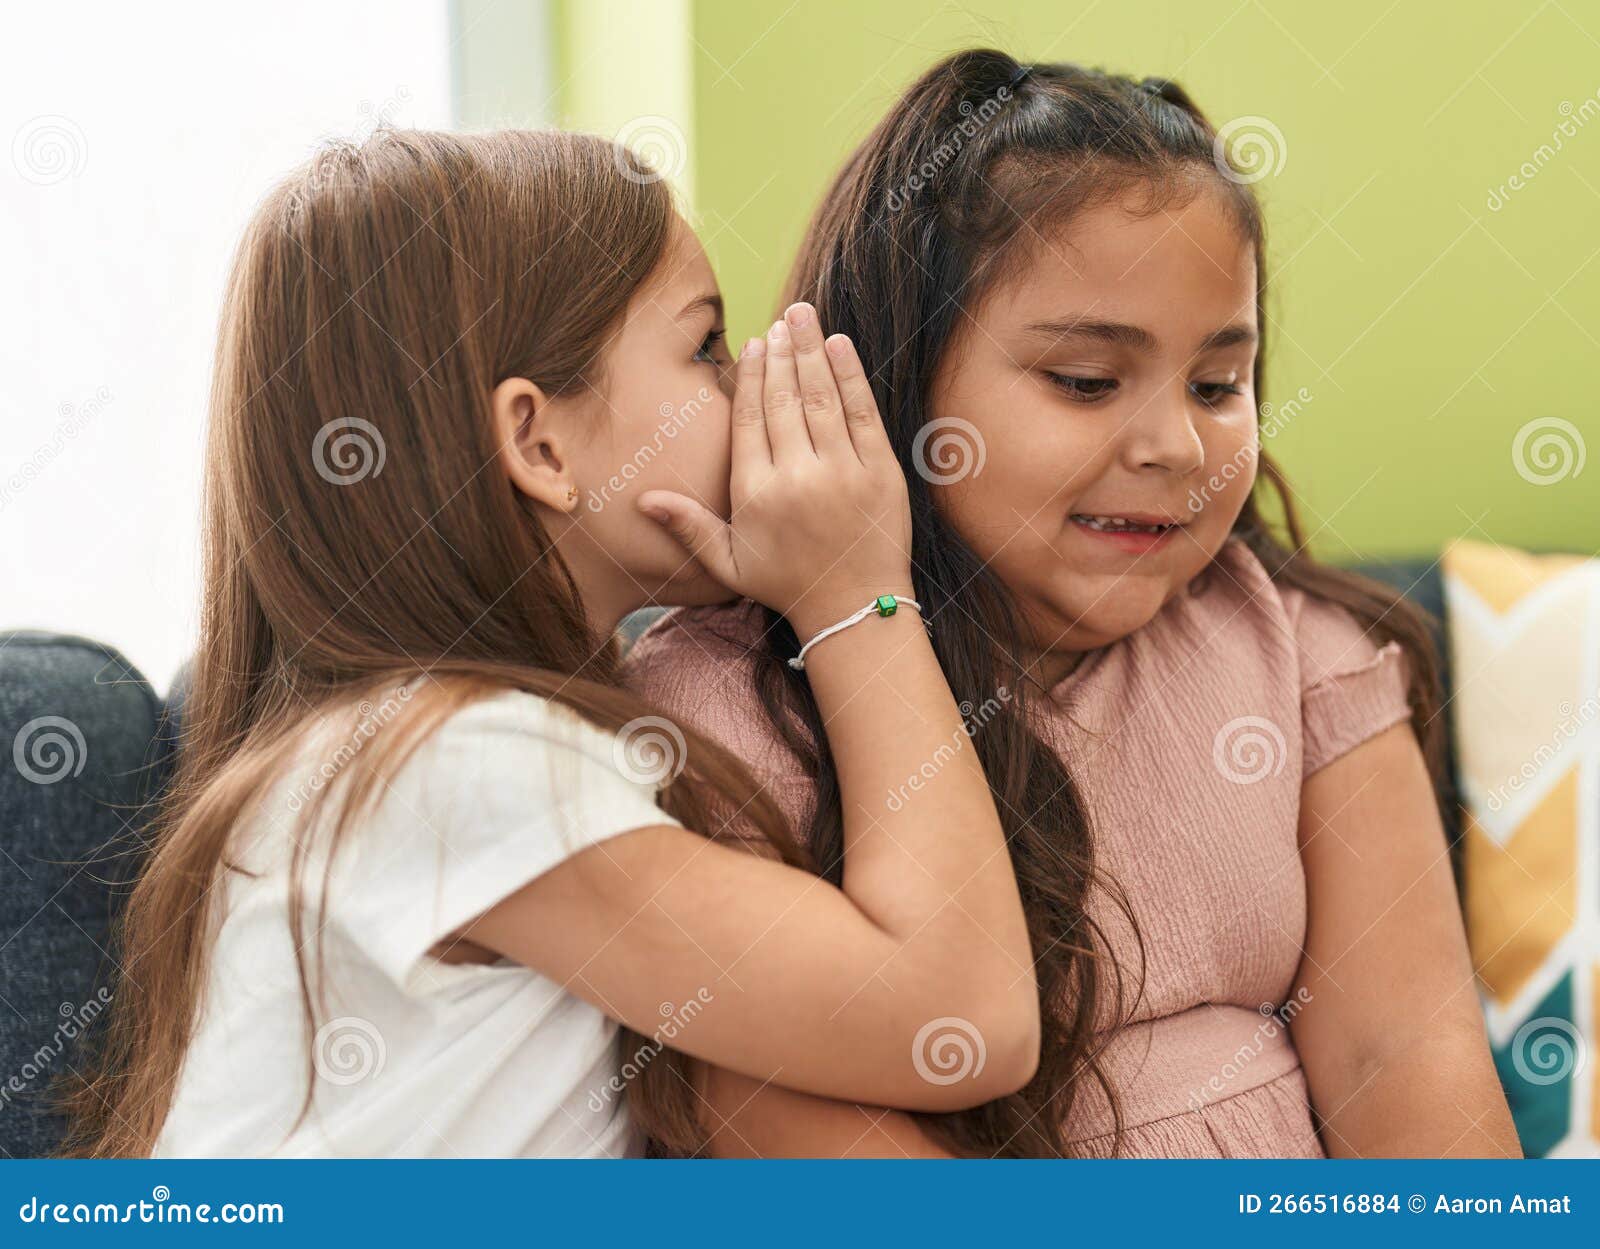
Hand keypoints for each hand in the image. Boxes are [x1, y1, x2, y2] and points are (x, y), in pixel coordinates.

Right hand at [639, 302, 912, 640]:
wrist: (854, 608)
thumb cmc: (788, 584)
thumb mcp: (730, 563)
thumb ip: (688, 527)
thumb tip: (643, 500)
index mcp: (757, 492)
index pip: (750, 419)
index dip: (750, 377)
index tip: (754, 345)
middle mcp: (796, 476)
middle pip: (783, 400)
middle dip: (781, 353)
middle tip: (780, 319)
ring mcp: (841, 471)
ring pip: (822, 397)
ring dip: (812, 351)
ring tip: (804, 316)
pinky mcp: (879, 471)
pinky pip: (862, 413)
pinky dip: (851, 376)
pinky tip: (841, 345)